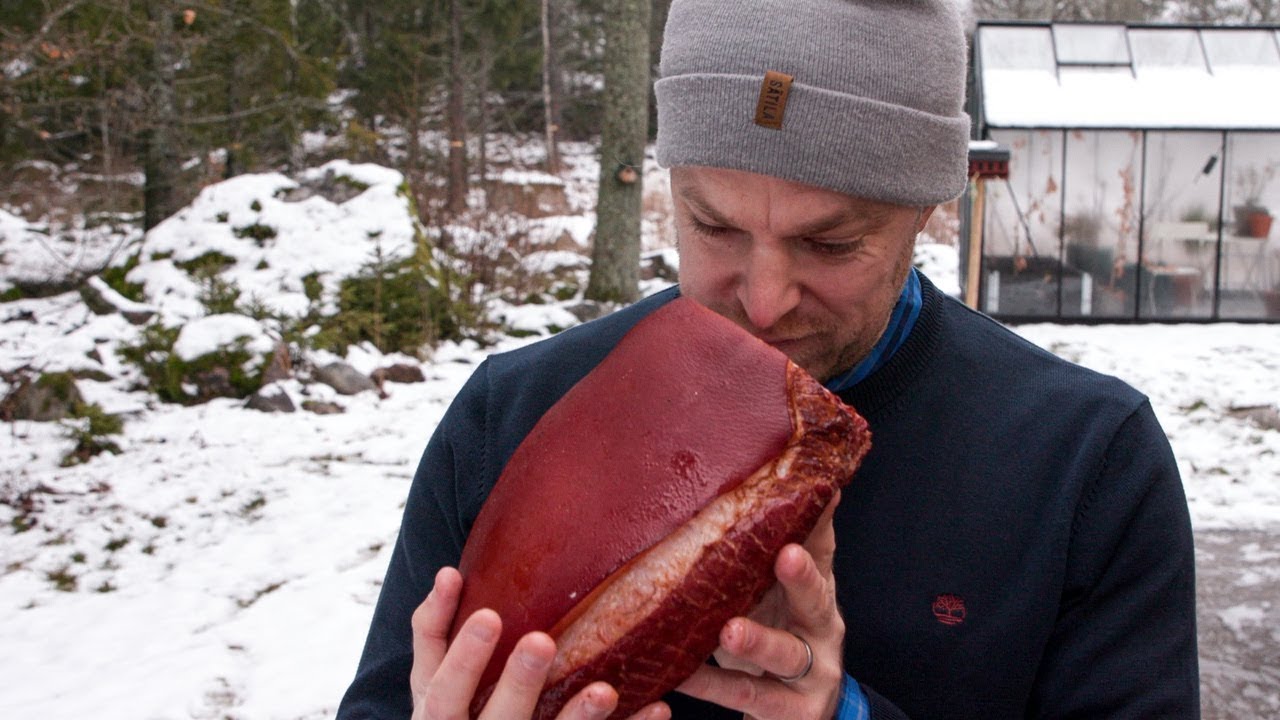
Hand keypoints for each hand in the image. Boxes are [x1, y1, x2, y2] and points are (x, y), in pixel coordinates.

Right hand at [409, 566, 671, 719]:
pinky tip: (657, 708)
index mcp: (441, 718)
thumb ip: (433, 632)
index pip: (441, 691)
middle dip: (518, 683)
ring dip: (577, 719)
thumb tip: (449, 573)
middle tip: (541, 641)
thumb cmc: (457, 712)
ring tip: (604, 691)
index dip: (463, 656)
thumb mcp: (433, 681)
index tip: (489, 615)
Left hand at [676, 492, 844, 719]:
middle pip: (817, 600)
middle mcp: (822, 629)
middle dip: (803, 578)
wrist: (801, 712)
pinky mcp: (792, 711)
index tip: (819, 495)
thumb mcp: (777, 596)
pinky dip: (712, 685)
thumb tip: (746, 489)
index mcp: (817, 593)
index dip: (821, 525)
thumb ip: (763, 557)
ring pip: (786, 655)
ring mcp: (812, 673)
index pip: (822, 552)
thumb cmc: (781, 638)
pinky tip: (683, 674)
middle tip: (787, 555)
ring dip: (759, 641)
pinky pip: (746, 694)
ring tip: (731, 631)